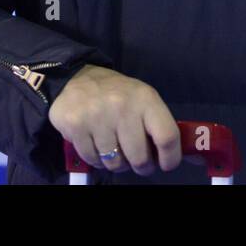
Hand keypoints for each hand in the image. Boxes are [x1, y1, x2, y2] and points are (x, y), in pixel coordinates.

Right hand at [49, 64, 194, 174]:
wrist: (76, 79)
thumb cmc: (116, 92)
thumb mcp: (141, 99)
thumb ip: (154, 124)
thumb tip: (165, 156)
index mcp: (145, 99)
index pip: (166, 136)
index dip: (170, 157)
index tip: (166, 165)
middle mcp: (122, 107)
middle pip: (139, 157)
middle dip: (142, 166)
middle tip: (140, 163)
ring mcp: (97, 117)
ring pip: (114, 163)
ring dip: (117, 164)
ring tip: (116, 152)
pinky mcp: (75, 126)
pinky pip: (92, 160)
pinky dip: (97, 160)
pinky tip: (98, 147)